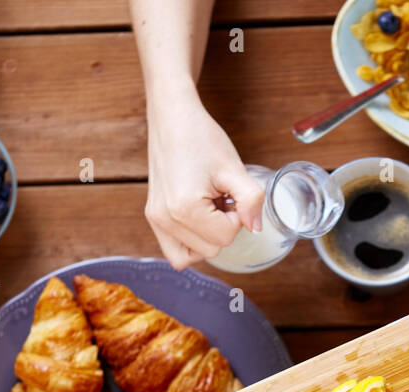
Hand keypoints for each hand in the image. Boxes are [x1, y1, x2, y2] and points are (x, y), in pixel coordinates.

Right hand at [144, 95, 263, 268]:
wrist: (172, 119)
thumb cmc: (201, 138)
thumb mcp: (234, 168)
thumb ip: (251, 201)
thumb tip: (256, 229)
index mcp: (184, 209)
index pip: (225, 238)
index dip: (236, 217)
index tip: (229, 194)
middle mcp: (164, 219)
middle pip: (211, 250)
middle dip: (222, 228)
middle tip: (219, 198)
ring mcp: (156, 220)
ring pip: (193, 256)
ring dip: (207, 237)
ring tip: (208, 208)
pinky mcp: (152, 217)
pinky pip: (175, 251)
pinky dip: (192, 242)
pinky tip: (199, 219)